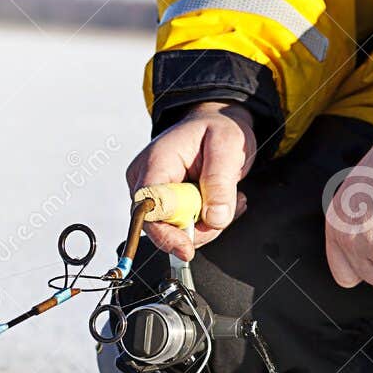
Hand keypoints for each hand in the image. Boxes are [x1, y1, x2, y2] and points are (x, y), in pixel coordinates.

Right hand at [126, 101, 256, 260]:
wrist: (214, 123)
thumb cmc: (216, 127)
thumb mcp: (228, 145)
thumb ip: (221, 182)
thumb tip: (215, 218)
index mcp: (156, 162)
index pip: (148, 208)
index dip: (165, 233)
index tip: (186, 248)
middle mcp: (144, 181)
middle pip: (159, 226)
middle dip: (195, 228)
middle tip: (225, 210)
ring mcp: (151, 195)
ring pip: (173, 231)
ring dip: (204, 224)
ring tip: (227, 198)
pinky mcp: (161, 206)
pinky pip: (179, 228)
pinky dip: (202, 222)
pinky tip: (218, 201)